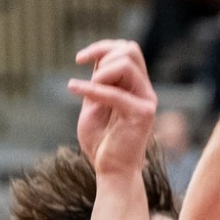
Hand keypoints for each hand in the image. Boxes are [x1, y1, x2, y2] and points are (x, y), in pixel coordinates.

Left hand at [69, 39, 157, 179]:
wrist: (112, 172)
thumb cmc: (102, 143)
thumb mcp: (94, 105)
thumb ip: (98, 83)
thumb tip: (97, 61)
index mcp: (136, 87)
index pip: (128, 50)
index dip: (103, 47)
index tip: (80, 59)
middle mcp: (145, 91)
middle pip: (131, 49)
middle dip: (103, 54)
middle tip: (84, 71)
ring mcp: (146, 102)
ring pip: (127, 63)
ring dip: (100, 71)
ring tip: (85, 89)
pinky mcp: (142, 115)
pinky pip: (115, 93)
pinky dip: (90, 89)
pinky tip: (72, 88)